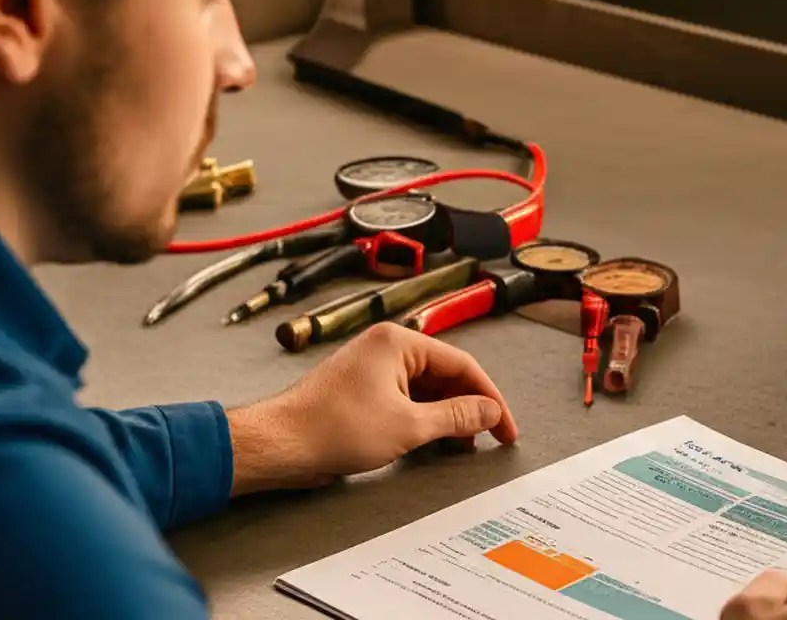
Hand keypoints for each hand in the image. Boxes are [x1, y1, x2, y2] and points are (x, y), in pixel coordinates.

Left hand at [226, 323, 518, 495]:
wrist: (282, 444)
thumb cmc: (332, 427)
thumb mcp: (409, 426)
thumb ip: (456, 417)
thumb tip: (488, 412)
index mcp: (399, 342)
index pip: (462, 365)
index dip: (489, 398)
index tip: (504, 426)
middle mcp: (386, 348)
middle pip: (445, 374)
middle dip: (469, 407)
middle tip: (489, 436)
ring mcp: (372, 369)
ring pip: (426, 388)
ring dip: (447, 415)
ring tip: (464, 443)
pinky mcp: (362, 390)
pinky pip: (406, 398)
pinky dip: (424, 418)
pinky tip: (434, 439)